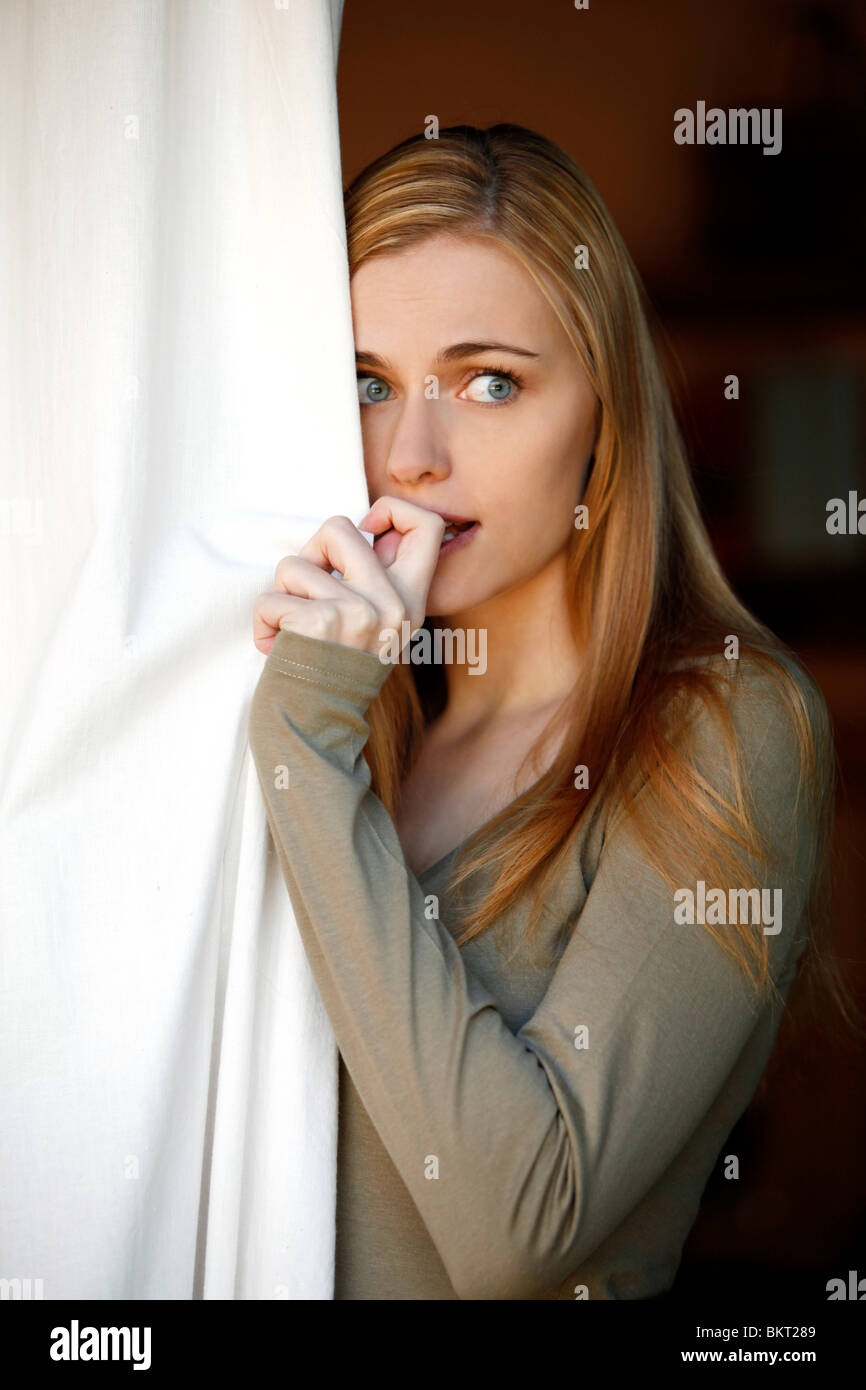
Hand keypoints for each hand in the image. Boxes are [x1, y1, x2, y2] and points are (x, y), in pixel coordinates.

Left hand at [252, 496, 445, 656]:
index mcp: (410, 602)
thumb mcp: (372, 628)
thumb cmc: (330, 674)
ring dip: (279, 597)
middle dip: (307, 556)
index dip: (390, 509)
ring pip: (294, 563)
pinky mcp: (323, 623)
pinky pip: (270, 598)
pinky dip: (262, 624)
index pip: (427, 523)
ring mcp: (362, 613)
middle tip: (305, 595)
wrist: (316, 734)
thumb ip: (375, 580)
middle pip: (340, 526)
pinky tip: (276, 650)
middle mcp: (394, 606)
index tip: (366, 533)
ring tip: (291, 633)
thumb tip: (366, 526)